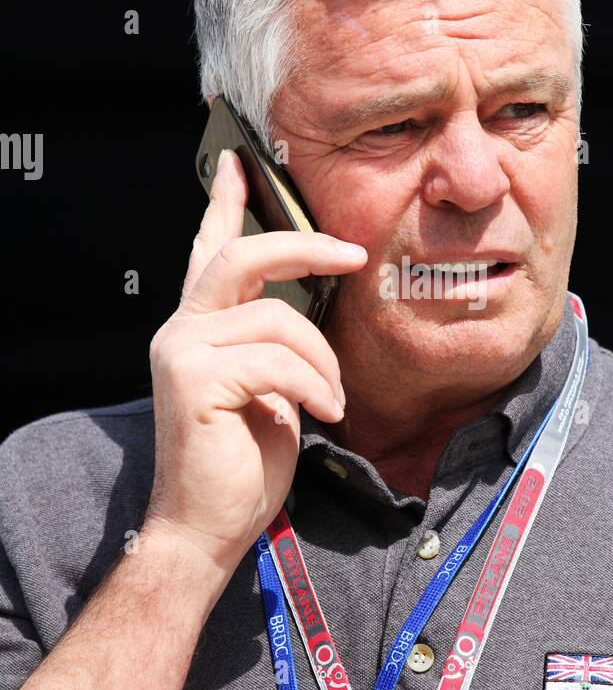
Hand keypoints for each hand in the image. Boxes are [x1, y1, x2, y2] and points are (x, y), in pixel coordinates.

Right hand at [143, 148, 366, 590]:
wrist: (207, 527)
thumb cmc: (243, 464)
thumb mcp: (271, 389)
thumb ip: (275, 344)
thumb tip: (311, 312)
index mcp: (199, 327)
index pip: (209, 250)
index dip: (224, 203)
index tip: (237, 162)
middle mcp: (181, 329)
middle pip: (242, 257)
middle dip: (303, 245)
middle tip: (353, 253)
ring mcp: (181, 350)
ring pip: (277, 319)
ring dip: (322, 361)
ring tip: (331, 400)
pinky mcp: (193, 379)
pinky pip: (277, 360)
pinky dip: (314, 385)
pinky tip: (322, 412)